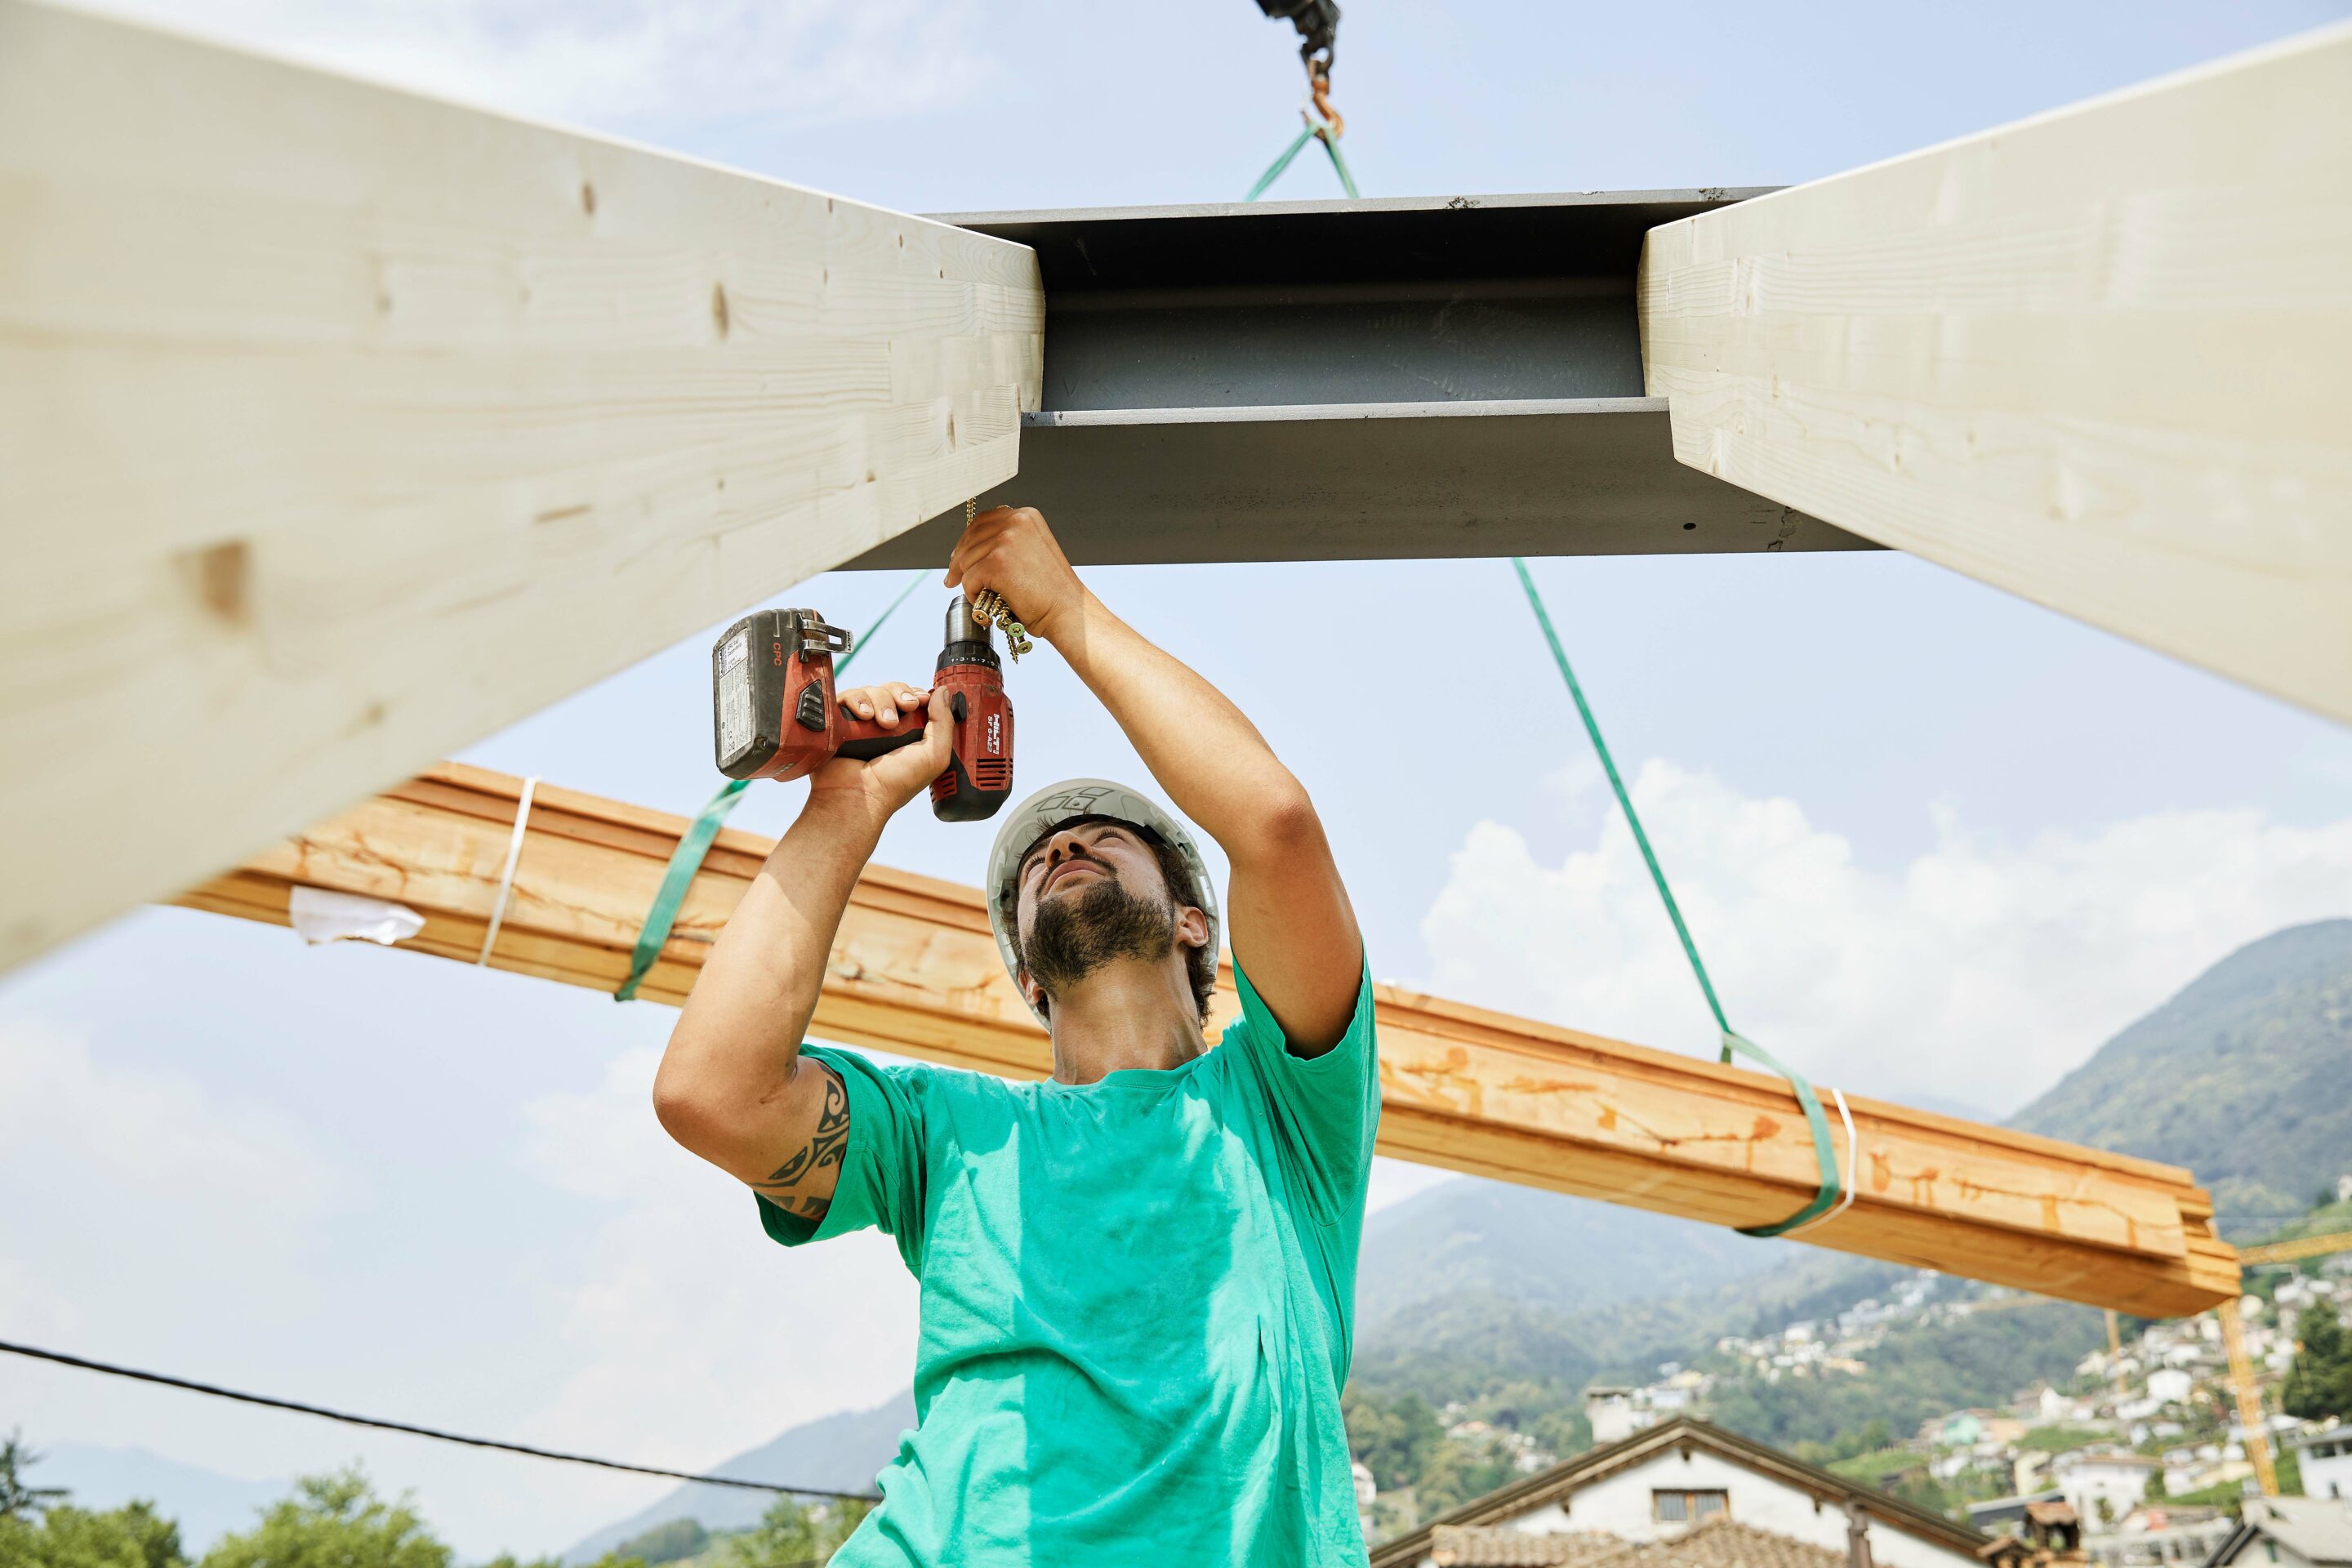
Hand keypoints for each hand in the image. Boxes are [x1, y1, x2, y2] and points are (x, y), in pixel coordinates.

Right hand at [807, 687, 951, 823]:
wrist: (857, 796)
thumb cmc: (896, 784)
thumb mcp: (933, 756)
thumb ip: (944, 723)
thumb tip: (944, 692)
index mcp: (908, 732)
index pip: (912, 696)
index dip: (916, 694)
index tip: (919, 701)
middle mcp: (883, 724)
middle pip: (892, 689)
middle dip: (900, 695)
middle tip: (904, 709)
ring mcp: (860, 722)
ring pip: (871, 690)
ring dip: (880, 702)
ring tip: (883, 724)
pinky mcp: (839, 720)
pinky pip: (848, 695)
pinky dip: (857, 701)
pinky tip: (863, 717)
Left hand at [945, 506, 1086, 644]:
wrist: (1067, 611)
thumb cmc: (1052, 591)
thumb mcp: (1033, 551)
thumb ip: (1008, 542)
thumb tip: (969, 549)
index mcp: (1026, 516)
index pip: (982, 521)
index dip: (967, 540)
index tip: (958, 556)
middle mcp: (1016, 522)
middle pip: (969, 539)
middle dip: (958, 562)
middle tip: (953, 579)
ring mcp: (1006, 541)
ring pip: (965, 560)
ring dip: (970, 581)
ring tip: (984, 596)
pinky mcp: (996, 563)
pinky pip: (968, 579)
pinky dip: (972, 595)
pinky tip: (986, 603)